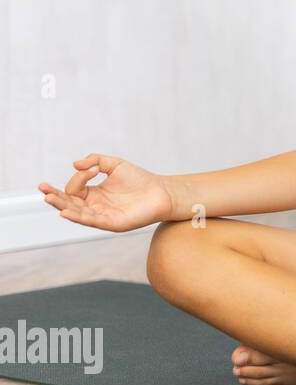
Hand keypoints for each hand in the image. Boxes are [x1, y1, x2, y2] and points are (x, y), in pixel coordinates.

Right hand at [38, 154, 174, 231]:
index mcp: (93, 194)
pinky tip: (66, 211)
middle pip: (68, 203)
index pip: (74, 188)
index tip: (95, 168)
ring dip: (62, 206)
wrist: (162, 191)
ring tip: (49, 199)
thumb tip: (75, 164)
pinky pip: (91, 221)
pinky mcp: (112, 224)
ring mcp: (102, 216)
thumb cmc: (139, 179)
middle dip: (54, 196)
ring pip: (76, 213)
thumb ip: (95, 160)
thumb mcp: (114, 164)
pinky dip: (77, 217)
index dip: (80, 177)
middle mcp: (94, 206)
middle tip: (43, 189)